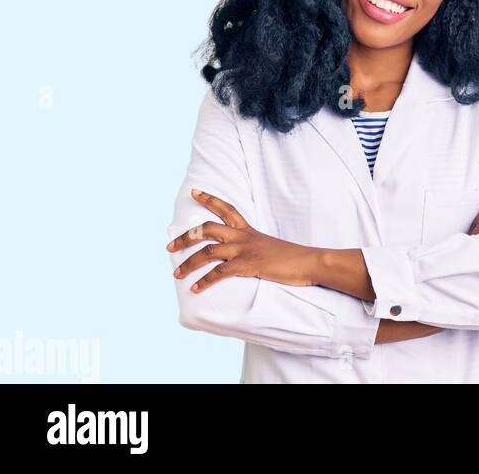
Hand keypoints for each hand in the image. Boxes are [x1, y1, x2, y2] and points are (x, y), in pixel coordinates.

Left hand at [166, 188, 318, 292]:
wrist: (309, 262)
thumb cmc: (292, 257)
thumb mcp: (270, 246)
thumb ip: (254, 247)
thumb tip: (244, 255)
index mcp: (248, 231)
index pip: (227, 209)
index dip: (209, 199)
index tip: (194, 192)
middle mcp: (243, 237)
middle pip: (207, 229)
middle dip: (185, 237)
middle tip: (169, 246)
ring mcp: (244, 250)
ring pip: (207, 251)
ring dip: (188, 263)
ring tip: (176, 273)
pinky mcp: (248, 265)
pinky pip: (219, 272)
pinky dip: (204, 281)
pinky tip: (195, 288)